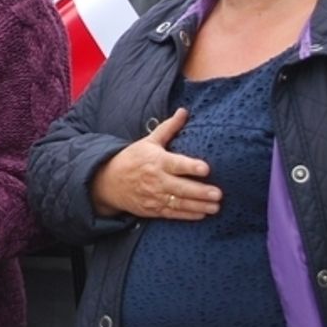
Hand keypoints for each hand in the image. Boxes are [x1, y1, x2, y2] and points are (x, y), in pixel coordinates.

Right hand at [90, 107, 220, 219]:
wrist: (109, 182)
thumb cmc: (132, 159)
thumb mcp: (148, 141)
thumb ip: (169, 128)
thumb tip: (184, 111)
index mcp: (157, 161)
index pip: (176, 164)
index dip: (191, 167)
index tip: (206, 169)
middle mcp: (156, 180)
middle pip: (181, 187)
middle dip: (200, 192)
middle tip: (218, 194)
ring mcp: (154, 196)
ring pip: (179, 203)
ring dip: (198, 206)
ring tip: (215, 207)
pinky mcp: (153, 209)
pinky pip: (172, 213)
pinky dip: (187, 215)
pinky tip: (202, 214)